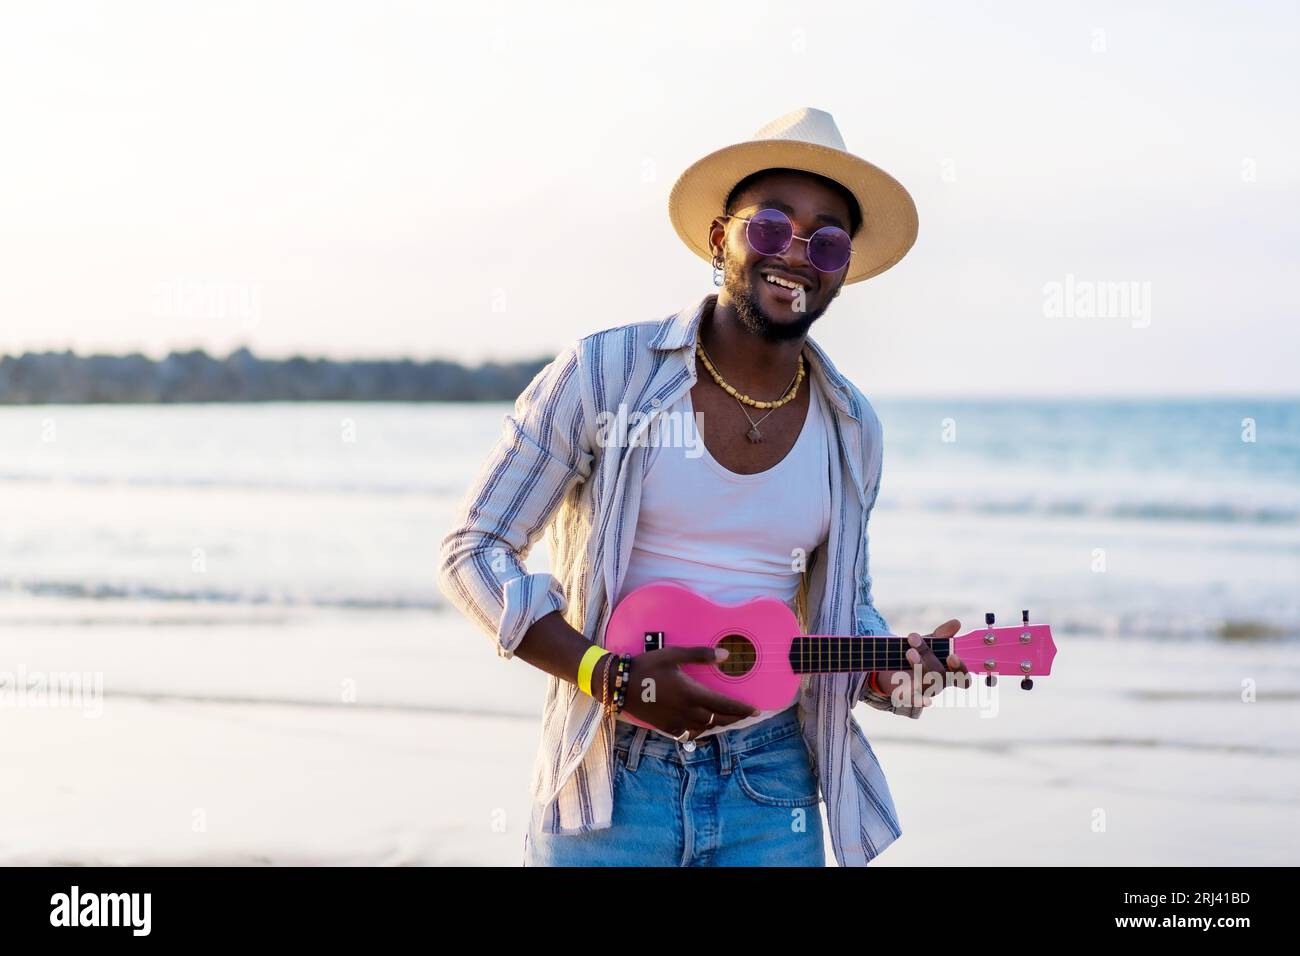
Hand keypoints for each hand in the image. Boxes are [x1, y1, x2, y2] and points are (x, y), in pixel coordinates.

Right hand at [618, 646, 758, 739]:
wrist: (619, 685)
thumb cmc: (648, 666)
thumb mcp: (674, 654)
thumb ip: (700, 654)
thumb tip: (726, 655)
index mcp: (692, 693)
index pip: (724, 705)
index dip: (742, 709)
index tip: (756, 710)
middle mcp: (688, 711)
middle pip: (718, 719)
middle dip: (735, 718)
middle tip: (746, 716)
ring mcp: (677, 722)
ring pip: (706, 727)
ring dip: (720, 724)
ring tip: (729, 719)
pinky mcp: (666, 727)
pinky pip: (690, 733)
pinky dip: (701, 731)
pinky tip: (704, 727)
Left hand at [875, 619, 970, 708]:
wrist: (893, 665)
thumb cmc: (919, 653)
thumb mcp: (929, 642)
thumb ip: (942, 634)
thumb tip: (956, 623)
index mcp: (949, 672)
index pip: (962, 677)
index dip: (960, 669)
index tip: (952, 656)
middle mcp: (939, 683)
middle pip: (940, 675)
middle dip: (929, 659)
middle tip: (917, 644)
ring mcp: (924, 690)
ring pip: (926, 682)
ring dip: (919, 666)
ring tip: (910, 651)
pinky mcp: (907, 695)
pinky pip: (912, 698)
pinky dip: (917, 699)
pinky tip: (917, 697)